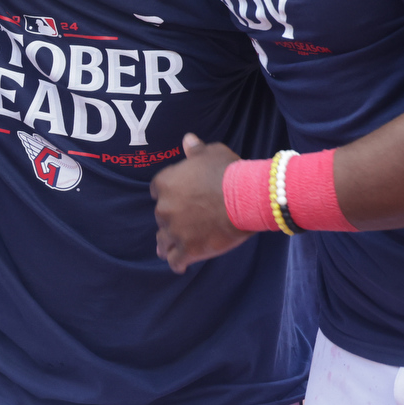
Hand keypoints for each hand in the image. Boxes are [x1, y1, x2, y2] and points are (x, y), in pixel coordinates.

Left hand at [150, 135, 254, 274]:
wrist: (245, 197)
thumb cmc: (229, 172)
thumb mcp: (212, 153)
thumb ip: (196, 150)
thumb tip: (188, 139)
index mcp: (165, 183)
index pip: (158, 190)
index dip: (169, 195)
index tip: (179, 198)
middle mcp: (164, 207)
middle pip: (162, 217)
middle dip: (172, 219)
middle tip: (186, 222)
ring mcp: (174, 231)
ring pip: (163, 242)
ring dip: (168, 244)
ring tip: (174, 248)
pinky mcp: (186, 250)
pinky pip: (175, 261)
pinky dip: (178, 263)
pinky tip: (182, 265)